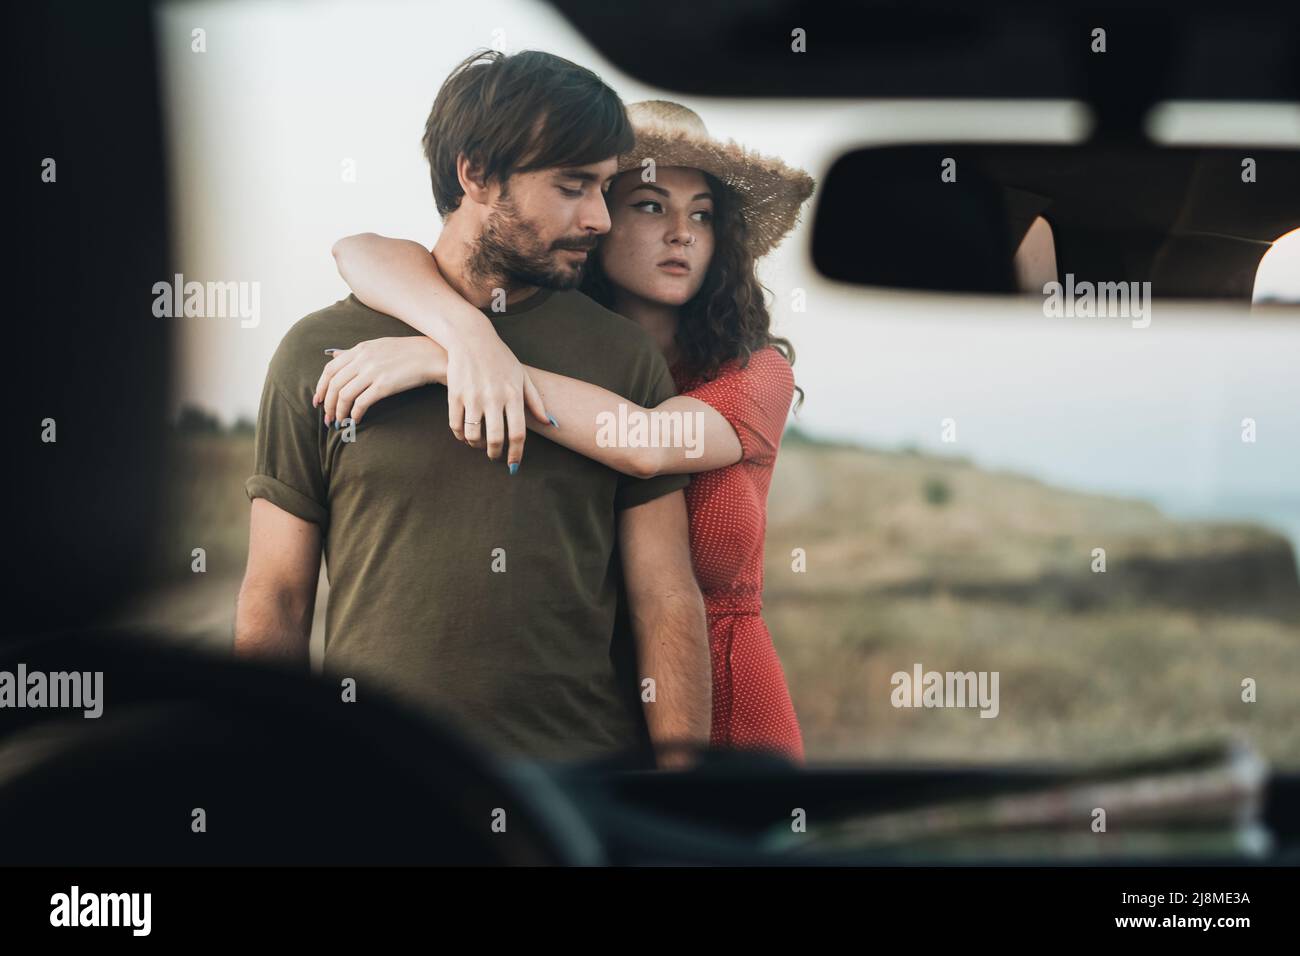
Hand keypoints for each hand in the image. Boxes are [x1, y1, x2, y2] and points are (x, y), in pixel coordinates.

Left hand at [312, 336, 447, 425]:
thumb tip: (332, 355)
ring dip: (339, 412)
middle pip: (334, 385)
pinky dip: (355, 414)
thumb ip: (354, 352)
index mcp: (359, 349)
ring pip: (344, 395)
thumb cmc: (407, 353)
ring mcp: (372, 372)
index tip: (317, 401)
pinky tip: (356, 420)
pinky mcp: (384, 385)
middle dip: (327, 404)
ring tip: (339, 422)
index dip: (320, 387)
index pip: (329, 369)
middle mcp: (362, 359)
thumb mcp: (377, 346)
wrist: (431, 356)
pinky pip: (361, 402)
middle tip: (328, 418)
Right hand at [445, 329, 549, 465]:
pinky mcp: (455, 395)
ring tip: (480, 445)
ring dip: (476, 446)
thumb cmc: (501, 358)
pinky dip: (460, 435)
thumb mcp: (522, 376)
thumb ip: (535, 402)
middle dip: (496, 454)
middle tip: (495, 457)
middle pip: (496, 438)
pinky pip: (456, 425)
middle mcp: (494, 398)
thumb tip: (549, 424)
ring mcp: (473, 397)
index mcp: (513, 395)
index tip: (514, 464)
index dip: (516, 453)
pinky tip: (465, 435)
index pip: (518, 433)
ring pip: (473, 435)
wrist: (471, 338)